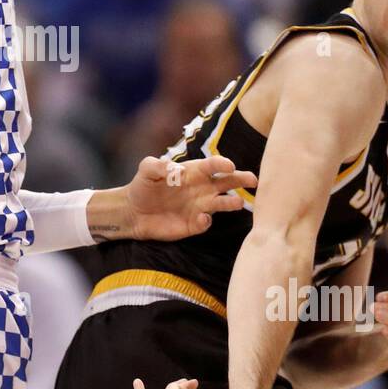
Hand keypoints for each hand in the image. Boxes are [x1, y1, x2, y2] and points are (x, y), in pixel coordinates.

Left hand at [126, 156, 256, 241]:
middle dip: (242, 179)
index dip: (222, 164)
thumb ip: (157, 165)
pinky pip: (206, 222)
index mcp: (194, 171)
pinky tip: (202, 218)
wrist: (133, 212)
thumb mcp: (147, 169)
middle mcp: (202, 188)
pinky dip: (207, 221)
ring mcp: (200, 206)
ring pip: (223, 203)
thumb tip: (175, 169)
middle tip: (254, 180)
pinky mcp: (194, 224)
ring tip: (238, 202)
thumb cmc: (143, 186)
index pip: (213, 165)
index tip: (230, 165)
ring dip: (232, 202)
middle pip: (227, 182)